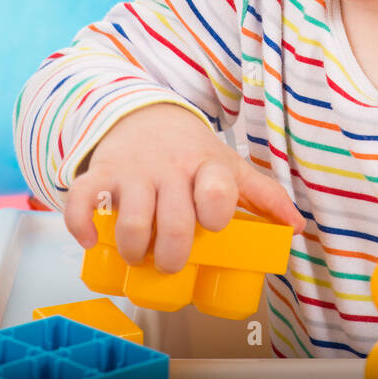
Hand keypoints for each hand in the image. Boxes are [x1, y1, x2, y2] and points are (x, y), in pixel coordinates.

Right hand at [63, 103, 304, 273]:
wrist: (144, 114)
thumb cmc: (192, 152)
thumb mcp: (230, 167)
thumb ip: (263, 195)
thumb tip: (296, 227)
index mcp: (207, 166)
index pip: (217, 190)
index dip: (215, 214)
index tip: (212, 228)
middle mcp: (170, 169)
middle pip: (176, 221)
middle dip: (174, 255)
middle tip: (172, 264)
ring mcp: (134, 171)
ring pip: (133, 220)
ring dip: (135, 251)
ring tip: (139, 257)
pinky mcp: (101, 173)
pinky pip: (82, 200)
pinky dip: (80, 227)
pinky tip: (90, 242)